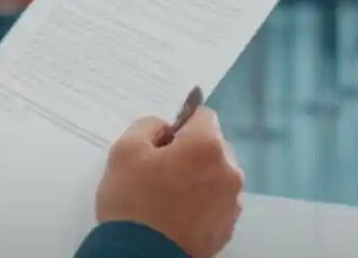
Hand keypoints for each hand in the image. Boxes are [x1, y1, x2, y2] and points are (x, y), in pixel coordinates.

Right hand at [96, 108, 243, 257]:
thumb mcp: (125, 151)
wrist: (141, 257)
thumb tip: (164, 129)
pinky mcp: (229, 226)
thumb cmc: (132, 201)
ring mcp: (233, 201)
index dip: (180, 123)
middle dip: (191, 150)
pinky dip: (202, 201)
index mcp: (207, 146)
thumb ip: (148, 125)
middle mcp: (230, 171)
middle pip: (213, 145)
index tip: (162, 141)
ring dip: (199, 176)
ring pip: (217, 174)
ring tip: (169, 196)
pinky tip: (178, 214)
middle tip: (161, 170)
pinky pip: (217, 200)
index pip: (203, 115)